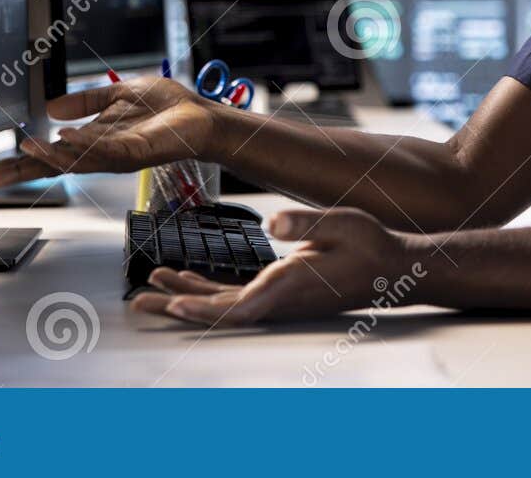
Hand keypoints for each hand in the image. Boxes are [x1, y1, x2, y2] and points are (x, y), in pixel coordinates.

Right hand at [0, 76, 219, 188]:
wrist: (201, 114)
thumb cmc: (166, 107)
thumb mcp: (117, 96)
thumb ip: (86, 102)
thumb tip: (50, 109)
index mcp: (96, 141)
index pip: (54, 156)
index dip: (25, 164)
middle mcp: (103, 153)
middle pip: (59, 165)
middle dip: (27, 172)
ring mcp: (120, 154)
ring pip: (78, 159)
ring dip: (51, 154)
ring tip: (25, 148)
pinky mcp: (139, 149)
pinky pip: (107, 149)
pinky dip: (85, 143)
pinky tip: (65, 136)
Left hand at [130, 208, 425, 325]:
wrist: (392, 268)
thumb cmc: (369, 244)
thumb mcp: (342, 223)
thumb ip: (305, 222)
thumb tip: (271, 220)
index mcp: (291, 284)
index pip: (241, 304)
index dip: (205, 307)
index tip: (175, 304)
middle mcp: (279, 298)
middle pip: (218, 310)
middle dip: (176, 305)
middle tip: (138, 301)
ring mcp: (277, 298)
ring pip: (221, 303)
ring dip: (184, 295)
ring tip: (149, 288)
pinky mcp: (277, 290)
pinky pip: (233, 295)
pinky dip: (204, 288)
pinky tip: (182, 279)